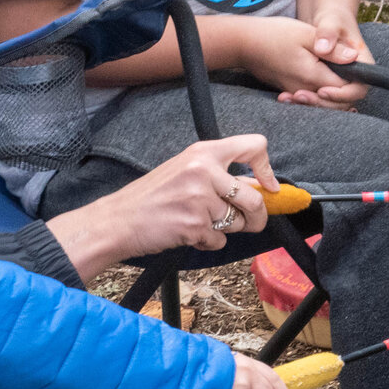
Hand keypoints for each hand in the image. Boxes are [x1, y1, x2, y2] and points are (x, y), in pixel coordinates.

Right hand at [52, 134, 277, 273]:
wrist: (117, 221)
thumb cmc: (151, 197)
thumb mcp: (184, 171)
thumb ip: (218, 174)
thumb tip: (260, 187)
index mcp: (203, 152)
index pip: (254, 146)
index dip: (268, 169)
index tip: (271, 187)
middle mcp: (204, 171)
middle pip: (254, 198)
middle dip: (257, 217)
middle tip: (252, 223)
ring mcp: (199, 199)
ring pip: (238, 222)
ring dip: (226, 230)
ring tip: (200, 224)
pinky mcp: (194, 225)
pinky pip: (220, 240)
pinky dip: (208, 243)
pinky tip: (188, 234)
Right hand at [233, 17, 359, 107]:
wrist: (243, 42)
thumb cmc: (274, 35)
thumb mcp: (306, 34)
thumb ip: (332, 49)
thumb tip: (353, 58)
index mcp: (312, 76)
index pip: (345, 90)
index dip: (355, 82)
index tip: (353, 67)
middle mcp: (304, 90)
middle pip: (335, 102)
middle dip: (346, 92)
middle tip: (348, 72)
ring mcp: (295, 91)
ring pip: (322, 102)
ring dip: (333, 94)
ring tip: (337, 79)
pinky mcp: (288, 89)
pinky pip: (309, 98)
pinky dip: (319, 94)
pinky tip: (323, 85)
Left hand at [298, 4, 372, 109]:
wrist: (328, 21)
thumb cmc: (332, 19)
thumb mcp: (330, 21)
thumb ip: (328, 34)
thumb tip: (324, 49)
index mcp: (360, 63)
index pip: (359, 88)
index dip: (342, 94)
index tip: (322, 90)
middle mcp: (353, 76)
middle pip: (344, 101)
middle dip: (322, 103)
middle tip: (299, 96)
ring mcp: (340, 81)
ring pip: (330, 103)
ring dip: (311, 104)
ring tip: (289, 97)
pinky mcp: (327, 84)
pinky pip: (319, 99)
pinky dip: (304, 101)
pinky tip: (286, 96)